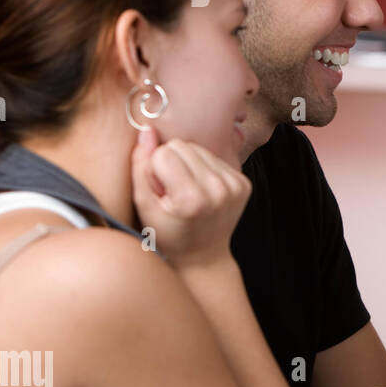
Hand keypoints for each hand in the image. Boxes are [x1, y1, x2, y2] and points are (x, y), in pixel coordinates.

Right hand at [130, 127, 250, 267]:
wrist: (203, 256)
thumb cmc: (168, 233)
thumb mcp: (144, 205)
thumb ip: (140, 166)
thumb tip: (146, 130)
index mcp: (192, 200)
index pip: (164, 153)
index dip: (155, 170)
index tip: (161, 192)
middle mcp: (219, 190)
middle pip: (183, 146)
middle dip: (171, 163)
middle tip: (173, 191)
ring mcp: (235, 186)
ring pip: (199, 148)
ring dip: (188, 164)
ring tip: (186, 190)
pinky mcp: (244, 182)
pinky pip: (215, 156)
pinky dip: (204, 169)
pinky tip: (201, 190)